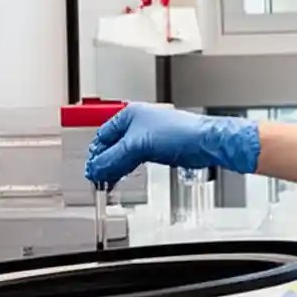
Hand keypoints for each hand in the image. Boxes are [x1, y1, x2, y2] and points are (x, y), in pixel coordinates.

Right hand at [84, 104, 260, 184]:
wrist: (204, 143)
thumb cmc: (179, 134)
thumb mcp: (137, 146)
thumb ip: (113, 159)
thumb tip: (95, 170)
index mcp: (129, 114)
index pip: (102, 135)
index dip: (95, 154)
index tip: (91, 172)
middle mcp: (138, 123)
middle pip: (112, 145)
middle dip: (104, 163)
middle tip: (98, 180)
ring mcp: (148, 136)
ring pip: (123, 154)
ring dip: (115, 168)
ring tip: (108, 183)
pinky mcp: (158, 148)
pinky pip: (135, 159)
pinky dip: (127, 169)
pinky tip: (123, 177)